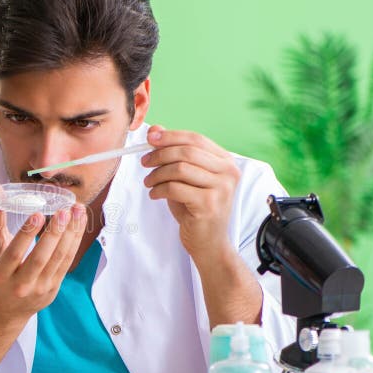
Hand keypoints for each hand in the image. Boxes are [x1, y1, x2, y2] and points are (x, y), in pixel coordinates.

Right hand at [0, 179, 86, 323]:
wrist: (3, 308)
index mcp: (1, 272)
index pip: (14, 253)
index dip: (27, 234)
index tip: (38, 214)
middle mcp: (20, 284)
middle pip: (40, 258)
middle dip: (54, 234)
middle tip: (65, 211)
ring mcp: (39, 288)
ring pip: (58, 260)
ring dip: (70, 235)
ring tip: (77, 211)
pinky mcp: (53, 289)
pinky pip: (66, 263)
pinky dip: (74, 242)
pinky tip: (79, 224)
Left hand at [141, 125, 240, 263]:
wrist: (208, 242)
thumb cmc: (195, 208)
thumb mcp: (184, 178)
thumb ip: (173, 153)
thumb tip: (155, 130)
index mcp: (225, 161)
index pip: (196, 139)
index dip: (170, 136)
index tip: (150, 139)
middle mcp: (228, 172)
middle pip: (186, 151)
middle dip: (160, 154)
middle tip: (144, 162)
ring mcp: (221, 189)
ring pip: (179, 169)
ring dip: (157, 174)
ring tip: (149, 182)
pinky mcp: (209, 205)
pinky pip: (175, 188)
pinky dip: (158, 189)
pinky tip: (155, 194)